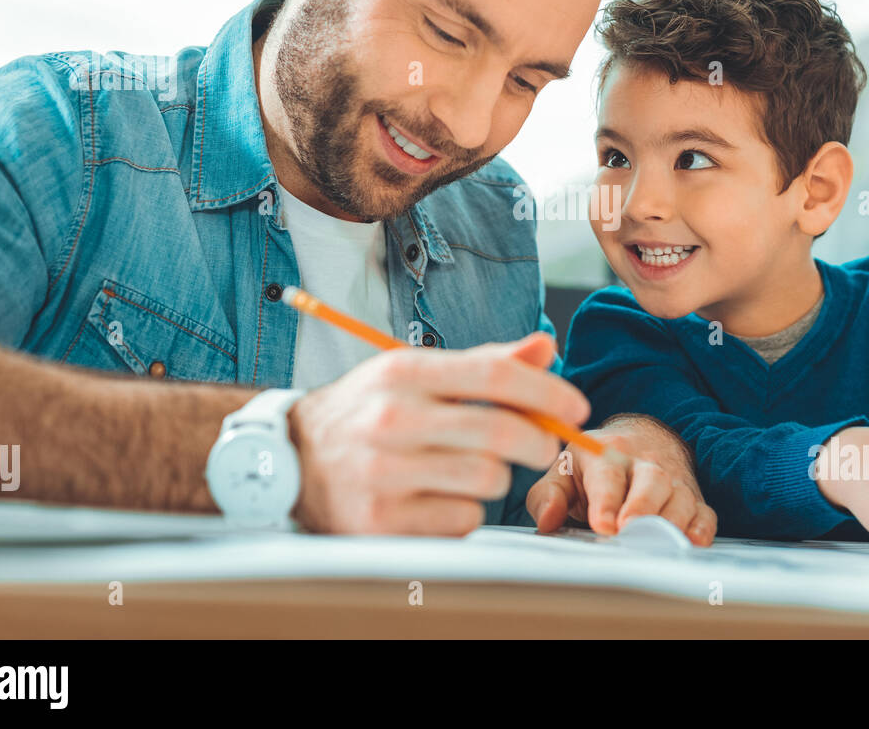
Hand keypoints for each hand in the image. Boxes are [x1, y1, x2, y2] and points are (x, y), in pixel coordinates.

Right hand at [288, 332, 586, 534]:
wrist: (290, 459)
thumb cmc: (368, 411)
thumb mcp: (415, 373)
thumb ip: (484, 363)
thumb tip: (545, 348)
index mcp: (403, 372)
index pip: (494, 376)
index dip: (548, 392)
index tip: (577, 407)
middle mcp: (391, 419)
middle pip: (501, 433)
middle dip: (539, 441)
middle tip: (542, 445)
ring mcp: (384, 474)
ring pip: (488, 481)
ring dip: (496, 478)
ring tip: (471, 468)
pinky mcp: (380, 522)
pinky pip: (462, 520)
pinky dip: (466, 511)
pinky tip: (441, 495)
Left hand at [524, 414, 716, 545]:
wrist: (641, 439)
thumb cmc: (594, 465)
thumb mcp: (563, 471)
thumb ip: (548, 496)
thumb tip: (548, 521)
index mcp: (606, 454)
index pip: (608, 475)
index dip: (606, 500)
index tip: (602, 524)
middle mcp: (644, 462)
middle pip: (651, 479)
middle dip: (642, 507)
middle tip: (629, 531)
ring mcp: (673, 479)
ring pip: (680, 496)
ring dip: (671, 522)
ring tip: (657, 545)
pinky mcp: (693, 496)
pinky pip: (704, 511)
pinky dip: (701, 528)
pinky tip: (691, 542)